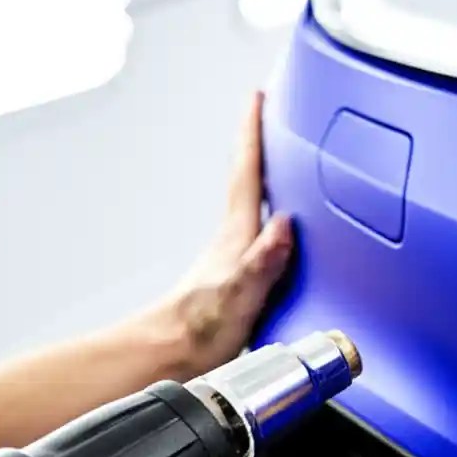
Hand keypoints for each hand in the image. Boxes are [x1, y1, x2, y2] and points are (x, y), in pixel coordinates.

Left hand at [155, 91, 292, 377]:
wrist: (169, 359)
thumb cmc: (199, 332)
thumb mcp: (239, 296)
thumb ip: (262, 262)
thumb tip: (285, 225)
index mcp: (237, 236)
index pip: (247, 172)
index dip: (253, 132)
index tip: (258, 97)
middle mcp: (235, 241)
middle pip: (251, 181)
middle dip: (263, 147)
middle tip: (276, 118)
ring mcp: (235, 259)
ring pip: (257, 209)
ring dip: (268, 183)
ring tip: (288, 167)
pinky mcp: (239, 281)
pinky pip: (263, 239)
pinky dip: (274, 224)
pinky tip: (284, 235)